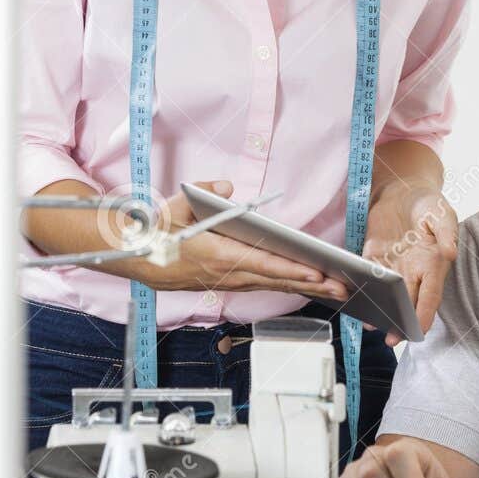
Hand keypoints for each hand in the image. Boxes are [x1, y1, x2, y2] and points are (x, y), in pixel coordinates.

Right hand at [120, 180, 349, 298]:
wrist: (136, 257)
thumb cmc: (158, 230)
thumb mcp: (177, 204)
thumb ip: (204, 193)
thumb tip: (227, 189)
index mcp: (217, 255)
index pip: (263, 265)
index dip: (292, 271)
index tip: (317, 274)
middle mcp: (225, 274)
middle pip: (274, 281)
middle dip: (310, 285)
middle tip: (342, 286)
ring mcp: (225, 282)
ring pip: (270, 286)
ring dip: (301, 288)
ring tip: (332, 288)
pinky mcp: (224, 283)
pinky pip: (260, 286)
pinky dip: (283, 286)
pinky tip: (302, 285)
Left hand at [362, 182, 458, 342]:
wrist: (403, 189)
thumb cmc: (428, 203)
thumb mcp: (441, 212)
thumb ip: (447, 231)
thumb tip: (451, 252)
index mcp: (433, 264)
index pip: (431, 295)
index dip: (425, 314)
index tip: (419, 331)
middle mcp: (414, 271)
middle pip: (408, 303)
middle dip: (401, 322)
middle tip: (392, 340)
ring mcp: (394, 267)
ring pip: (387, 296)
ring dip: (380, 311)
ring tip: (370, 325)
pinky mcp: (375, 258)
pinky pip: (368, 278)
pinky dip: (362, 291)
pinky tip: (355, 301)